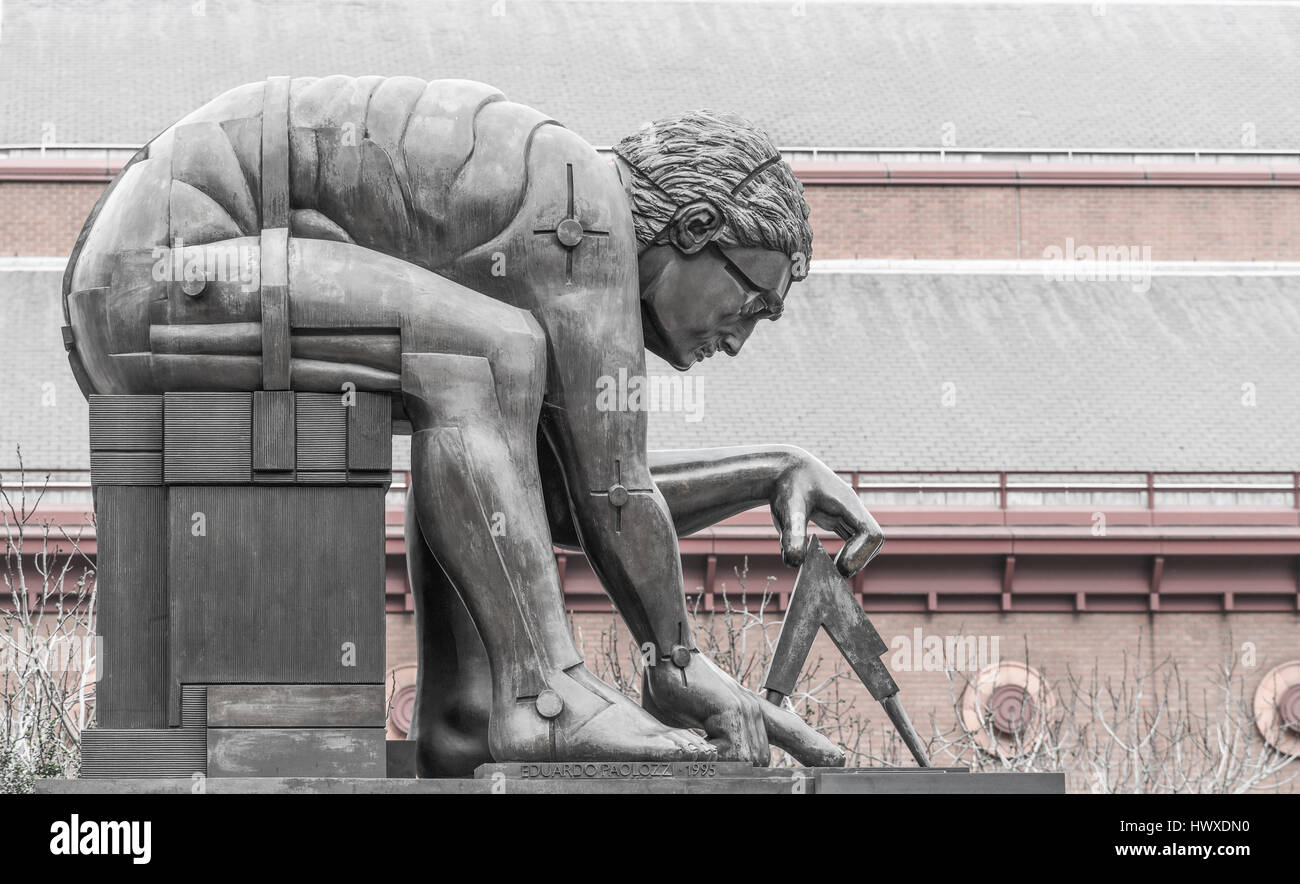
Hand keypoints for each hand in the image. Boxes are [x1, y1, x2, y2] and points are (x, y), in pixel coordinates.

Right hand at [643, 650, 844, 766]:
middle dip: (737, 769)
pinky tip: (698, 746)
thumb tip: (707, 762)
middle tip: (708, 752)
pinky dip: (715, 758)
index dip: (812, 746)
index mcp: (747, 712)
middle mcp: (754, 709)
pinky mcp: (733, 710)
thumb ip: (704, 745)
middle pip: (759, 761)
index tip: (837, 759)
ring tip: (696, 747)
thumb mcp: (686, 721)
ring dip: (722, 763)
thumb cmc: (668, 685)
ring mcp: (746, 709)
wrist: (663, 650)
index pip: (790, 730)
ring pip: (749, 761)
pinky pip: (734, 753)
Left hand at [770, 448, 883, 576]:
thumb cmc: (785, 485)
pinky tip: (820, 561)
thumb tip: (795, 562)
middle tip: (834, 573)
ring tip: (828, 570)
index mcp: (847, 503)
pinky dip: (843, 554)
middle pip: (874, 540)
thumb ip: (791, 533)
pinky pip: (852, 540)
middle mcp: (851, 509)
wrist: (780, 470)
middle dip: (859, 560)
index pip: (871, 533)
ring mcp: (845, 514)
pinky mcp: (835, 519)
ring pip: (865, 541)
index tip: (838, 566)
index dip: (860, 554)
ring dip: (854, 558)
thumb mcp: (786, 509)